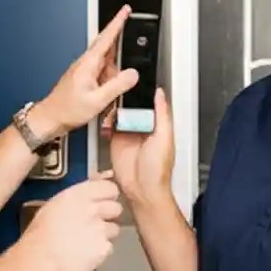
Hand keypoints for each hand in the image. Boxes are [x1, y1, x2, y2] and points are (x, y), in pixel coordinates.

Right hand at [22, 178, 123, 270]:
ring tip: (87, 241)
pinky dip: (100, 251)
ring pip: (114, 229)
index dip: (108, 195)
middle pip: (116, 208)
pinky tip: (85, 253)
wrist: (39, 260)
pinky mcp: (104, 249)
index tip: (104, 200)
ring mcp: (101, 230)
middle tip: (95, 222)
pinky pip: (109, 247)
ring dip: (105, 234)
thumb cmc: (40, 234)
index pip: (110, 187)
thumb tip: (92, 189)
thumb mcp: (54, 205)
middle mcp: (93, 209)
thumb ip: (77, 196)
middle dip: (108, 215)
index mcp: (79, 195)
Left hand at [29, 6, 139, 138]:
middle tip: (123, 61)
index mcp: (88, 64)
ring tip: (106, 95)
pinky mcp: (84, 78)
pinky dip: (107, 82)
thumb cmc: (67, 109)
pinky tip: (104, 95)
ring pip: (107, 65)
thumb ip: (117, 86)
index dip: (117, 22)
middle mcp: (86, 63)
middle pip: (108, 49)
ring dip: (113, 76)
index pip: (106, 38)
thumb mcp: (97, 100)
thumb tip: (133, 74)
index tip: (125, 10)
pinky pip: (102, 75)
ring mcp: (84, 70)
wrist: (50, 118)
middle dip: (119, 52)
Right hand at [105, 87, 174, 207]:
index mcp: (156, 126)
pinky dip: (108, 119)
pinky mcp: (115, 141)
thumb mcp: (164, 138)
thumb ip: (162, 115)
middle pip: (133, 108)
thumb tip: (161, 94)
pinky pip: (110, 126)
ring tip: (112, 96)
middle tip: (120, 85)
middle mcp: (142, 129)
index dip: (144, 94)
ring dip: (117, 107)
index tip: (137, 80)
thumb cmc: (157, 170)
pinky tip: (107, 113)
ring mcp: (128, 135)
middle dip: (127, 98)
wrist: (141, 190)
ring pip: (121, 115)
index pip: (150, 105)